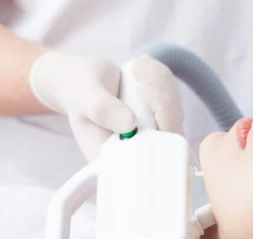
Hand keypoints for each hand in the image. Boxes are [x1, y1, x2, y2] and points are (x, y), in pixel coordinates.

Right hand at [30, 51, 182, 160]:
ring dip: (160, 82)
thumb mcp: (85, 98)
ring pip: (175, 111)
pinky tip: (144, 66)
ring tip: (136, 67)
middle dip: (160, 96)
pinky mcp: (157, 117)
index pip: (154, 154)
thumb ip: (103, 110)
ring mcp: (150, 134)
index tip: (142, 90)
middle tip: (138, 74)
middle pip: (171, 131)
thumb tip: (131, 124)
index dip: (161, 123)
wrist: (80, 79)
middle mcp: (138, 150)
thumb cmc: (77, 91)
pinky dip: (162, 77)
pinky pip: (173, 97)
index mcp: (118, 158)